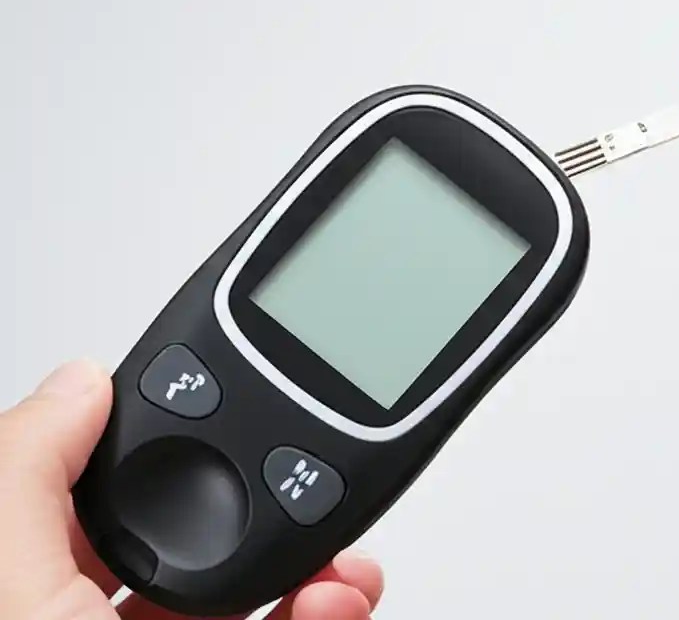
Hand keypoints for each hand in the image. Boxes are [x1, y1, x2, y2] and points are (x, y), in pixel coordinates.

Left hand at [0, 361, 385, 618]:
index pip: (106, 480)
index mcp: (40, 579)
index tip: (221, 402)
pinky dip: (337, 603)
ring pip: (266, 573)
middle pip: (205, 517)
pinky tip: (340, 595)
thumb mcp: (10, 595)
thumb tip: (78, 383)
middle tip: (311, 466)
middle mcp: (104, 611)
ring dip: (321, 551)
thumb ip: (25, 476)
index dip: (167, 434)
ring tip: (343, 552)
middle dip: (272, 486)